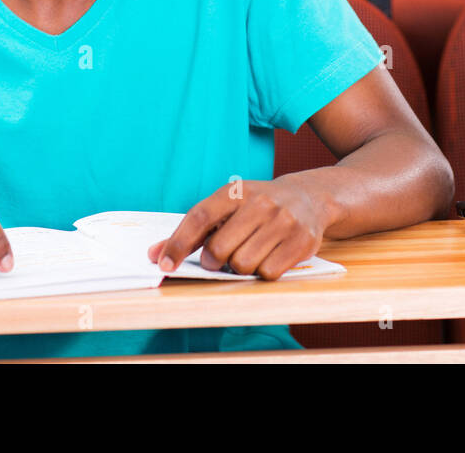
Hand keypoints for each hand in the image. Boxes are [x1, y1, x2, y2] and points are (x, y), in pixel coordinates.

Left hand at [147, 179, 328, 279]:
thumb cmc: (257, 207)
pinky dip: (263, 272)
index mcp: (236, 191)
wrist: (309, 197)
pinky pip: (269, 273)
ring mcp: (284, 221)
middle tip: (220, 258)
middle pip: (220, 249)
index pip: (200, 217)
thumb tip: (155, 255)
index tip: (164, 264)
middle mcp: (261, 203)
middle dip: (215, 260)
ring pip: (244, 264)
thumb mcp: (226, 208)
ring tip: (249, 253)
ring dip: (240, 267)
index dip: (179, 243)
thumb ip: (192, 232)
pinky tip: (269, 257)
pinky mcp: (302, 240)